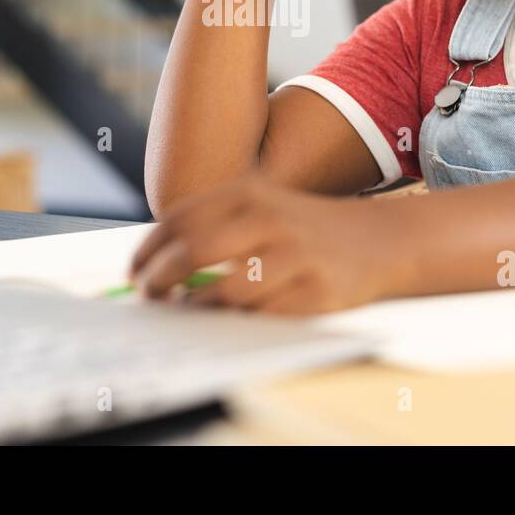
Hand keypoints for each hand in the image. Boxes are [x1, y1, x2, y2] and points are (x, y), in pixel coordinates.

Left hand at [129, 177, 412, 314]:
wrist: (380, 240)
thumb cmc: (305, 229)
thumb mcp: (262, 206)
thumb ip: (214, 224)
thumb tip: (154, 261)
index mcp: (249, 192)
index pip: (178, 218)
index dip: (147, 249)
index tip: (134, 271)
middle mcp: (269, 219)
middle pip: (193, 252)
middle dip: (160, 279)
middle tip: (150, 297)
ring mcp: (293, 256)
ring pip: (224, 291)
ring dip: (196, 308)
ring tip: (187, 311)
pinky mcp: (315, 292)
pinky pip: (260, 317)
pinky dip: (237, 322)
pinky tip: (231, 318)